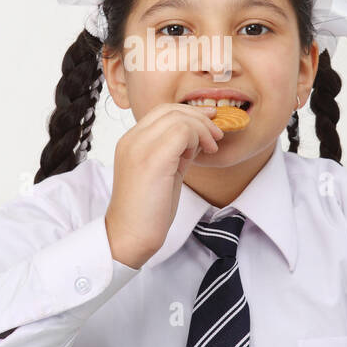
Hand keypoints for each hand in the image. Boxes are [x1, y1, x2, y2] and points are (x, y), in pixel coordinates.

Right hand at [105, 103, 223, 267]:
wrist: (130, 237)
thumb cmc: (147, 211)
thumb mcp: (164, 173)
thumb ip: (176, 153)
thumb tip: (198, 138)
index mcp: (131, 142)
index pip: (161, 112)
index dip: (188, 113)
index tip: (209, 122)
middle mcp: (132, 140)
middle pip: (170, 110)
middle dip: (199, 117)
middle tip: (216, 134)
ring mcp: (139, 148)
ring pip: (178, 118)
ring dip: (201, 128)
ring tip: (211, 147)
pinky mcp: (152, 160)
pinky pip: (182, 132)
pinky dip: (198, 138)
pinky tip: (203, 153)